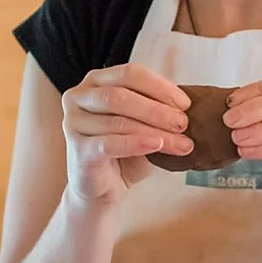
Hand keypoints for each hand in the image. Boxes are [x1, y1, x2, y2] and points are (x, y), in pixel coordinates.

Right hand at [61, 65, 191, 204]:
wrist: (102, 189)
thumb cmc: (124, 152)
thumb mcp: (143, 123)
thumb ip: (157, 108)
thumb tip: (187, 104)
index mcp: (96, 81)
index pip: (129, 73)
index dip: (160, 86)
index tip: (185, 104)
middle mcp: (79, 97)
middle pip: (121, 96)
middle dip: (157, 110)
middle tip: (184, 123)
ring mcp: (73, 122)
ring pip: (118, 121)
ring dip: (155, 131)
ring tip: (181, 143)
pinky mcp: (77, 149)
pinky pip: (109, 143)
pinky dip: (136, 143)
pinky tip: (156, 146)